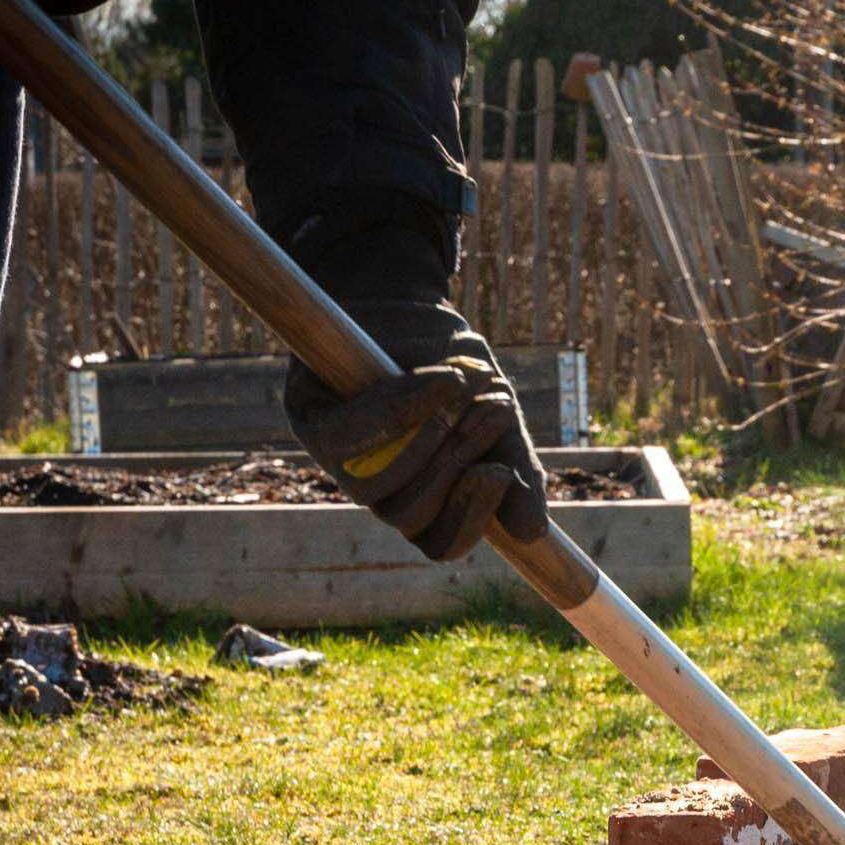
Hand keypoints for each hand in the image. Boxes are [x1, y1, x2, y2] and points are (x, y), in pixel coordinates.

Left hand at [287, 355, 550, 561]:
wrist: (412, 302)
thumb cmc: (454, 366)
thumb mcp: (497, 417)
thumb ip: (517, 471)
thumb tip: (533, 532)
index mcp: (424, 497)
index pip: (440, 542)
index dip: (469, 520)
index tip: (501, 473)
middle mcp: (378, 488)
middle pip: (409, 517)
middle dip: (454, 467)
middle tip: (494, 412)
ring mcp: (338, 459)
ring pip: (373, 488)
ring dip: (427, 439)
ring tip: (463, 389)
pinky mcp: (311, 421)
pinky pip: (348, 438)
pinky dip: (397, 409)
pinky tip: (434, 380)